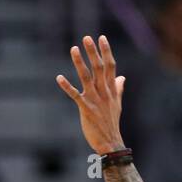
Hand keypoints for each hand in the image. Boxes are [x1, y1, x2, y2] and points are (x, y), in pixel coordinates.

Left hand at [56, 34, 125, 155]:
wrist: (110, 143)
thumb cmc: (111, 123)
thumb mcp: (117, 104)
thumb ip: (118, 89)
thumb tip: (122, 77)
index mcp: (111, 90)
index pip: (110, 67)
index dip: (106, 52)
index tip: (102, 38)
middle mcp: (104, 92)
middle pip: (99, 68)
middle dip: (93, 52)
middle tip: (86, 38)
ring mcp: (95, 100)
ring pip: (87, 77)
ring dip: (79, 63)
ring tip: (73, 49)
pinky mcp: (86, 109)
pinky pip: (75, 95)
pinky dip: (67, 86)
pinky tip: (59, 77)